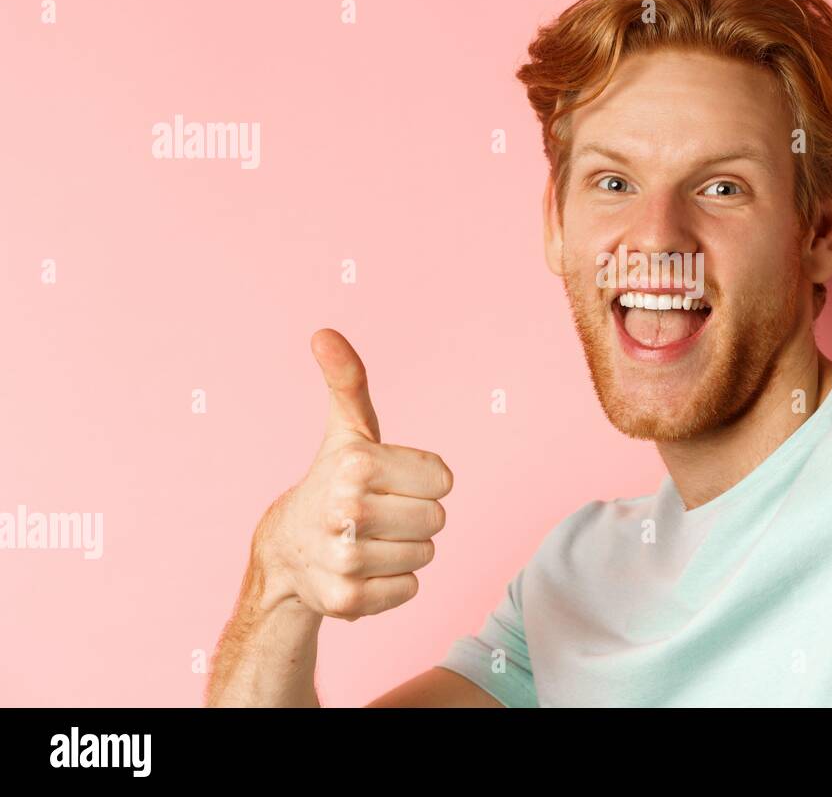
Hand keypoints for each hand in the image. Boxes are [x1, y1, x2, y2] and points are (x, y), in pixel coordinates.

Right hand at [254, 329, 452, 621]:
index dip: (421, 482)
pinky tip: (361, 570)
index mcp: (357, 464)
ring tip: (368, 539)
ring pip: (426, 556)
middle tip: (376, 512)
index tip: (388, 482)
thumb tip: (324, 333)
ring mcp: (345, 560)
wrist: (284, 551)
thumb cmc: (332, 481)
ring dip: (404, 550)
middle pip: (438, 520)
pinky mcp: (347, 602)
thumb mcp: (346, 428)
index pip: (444, 480)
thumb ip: (347, 379)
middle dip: (414, 516)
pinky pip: (409, 590)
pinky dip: (392, 584)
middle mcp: (347, 511)